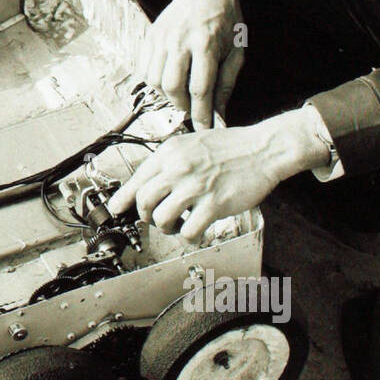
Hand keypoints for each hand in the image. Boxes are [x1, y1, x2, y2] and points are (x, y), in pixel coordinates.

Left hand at [106, 110, 330, 242]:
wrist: (263, 149)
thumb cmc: (231, 147)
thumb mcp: (192, 144)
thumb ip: (171, 161)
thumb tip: (151, 182)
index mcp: (170, 152)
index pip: (137, 179)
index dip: (123, 198)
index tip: (116, 209)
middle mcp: (178, 168)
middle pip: (143, 201)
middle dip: (146, 215)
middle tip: (155, 219)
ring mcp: (195, 187)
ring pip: (161, 218)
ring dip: (166, 227)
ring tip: (178, 224)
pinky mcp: (213, 205)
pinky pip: (189, 231)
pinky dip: (189, 236)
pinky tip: (195, 230)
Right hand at [141, 0, 243, 128]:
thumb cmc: (226, 20)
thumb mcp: (236, 50)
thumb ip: (226, 84)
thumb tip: (219, 115)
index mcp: (207, 43)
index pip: (201, 88)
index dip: (202, 114)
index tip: (204, 128)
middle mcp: (180, 40)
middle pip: (172, 87)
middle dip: (182, 105)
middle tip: (192, 107)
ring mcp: (161, 37)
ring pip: (154, 80)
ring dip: (167, 94)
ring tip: (180, 92)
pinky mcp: (150, 37)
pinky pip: (144, 69)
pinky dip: (154, 82)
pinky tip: (168, 79)